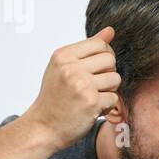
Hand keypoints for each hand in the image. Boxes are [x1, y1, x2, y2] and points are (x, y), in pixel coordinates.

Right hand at [21, 25, 121, 151]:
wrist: (42, 127)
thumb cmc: (55, 98)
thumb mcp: (64, 67)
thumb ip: (87, 49)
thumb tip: (110, 30)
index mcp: (62, 56)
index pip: (100, 44)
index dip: (104, 56)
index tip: (96, 69)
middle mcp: (70, 68)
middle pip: (110, 59)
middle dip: (108, 73)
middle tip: (95, 86)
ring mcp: (81, 85)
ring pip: (115, 78)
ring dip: (109, 90)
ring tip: (93, 97)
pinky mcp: (91, 102)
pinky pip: (114, 98)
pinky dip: (107, 106)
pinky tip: (92, 109)